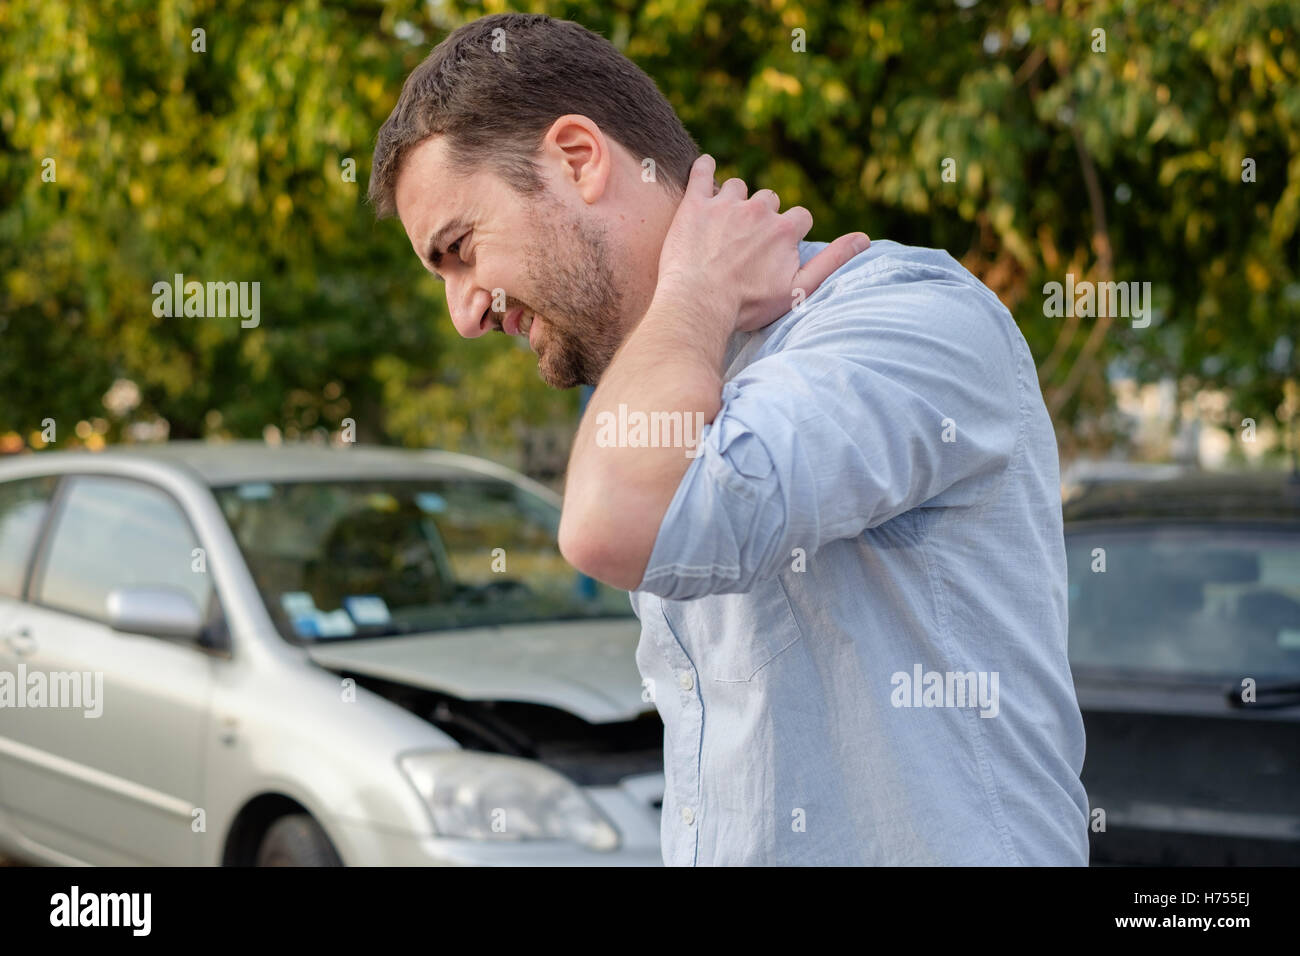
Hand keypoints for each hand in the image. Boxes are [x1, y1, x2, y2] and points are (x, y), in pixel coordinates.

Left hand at [656, 154, 869, 332]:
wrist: (699, 304)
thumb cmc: (748, 305)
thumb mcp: (798, 290)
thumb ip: (832, 261)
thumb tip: (865, 239)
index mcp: (785, 229)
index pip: (800, 217)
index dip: (791, 232)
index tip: (777, 249)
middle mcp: (759, 210)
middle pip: (769, 199)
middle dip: (762, 215)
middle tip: (746, 241)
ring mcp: (725, 204)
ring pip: (737, 187)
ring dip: (734, 200)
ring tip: (723, 223)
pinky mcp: (695, 204)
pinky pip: (702, 170)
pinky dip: (705, 167)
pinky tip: (705, 171)